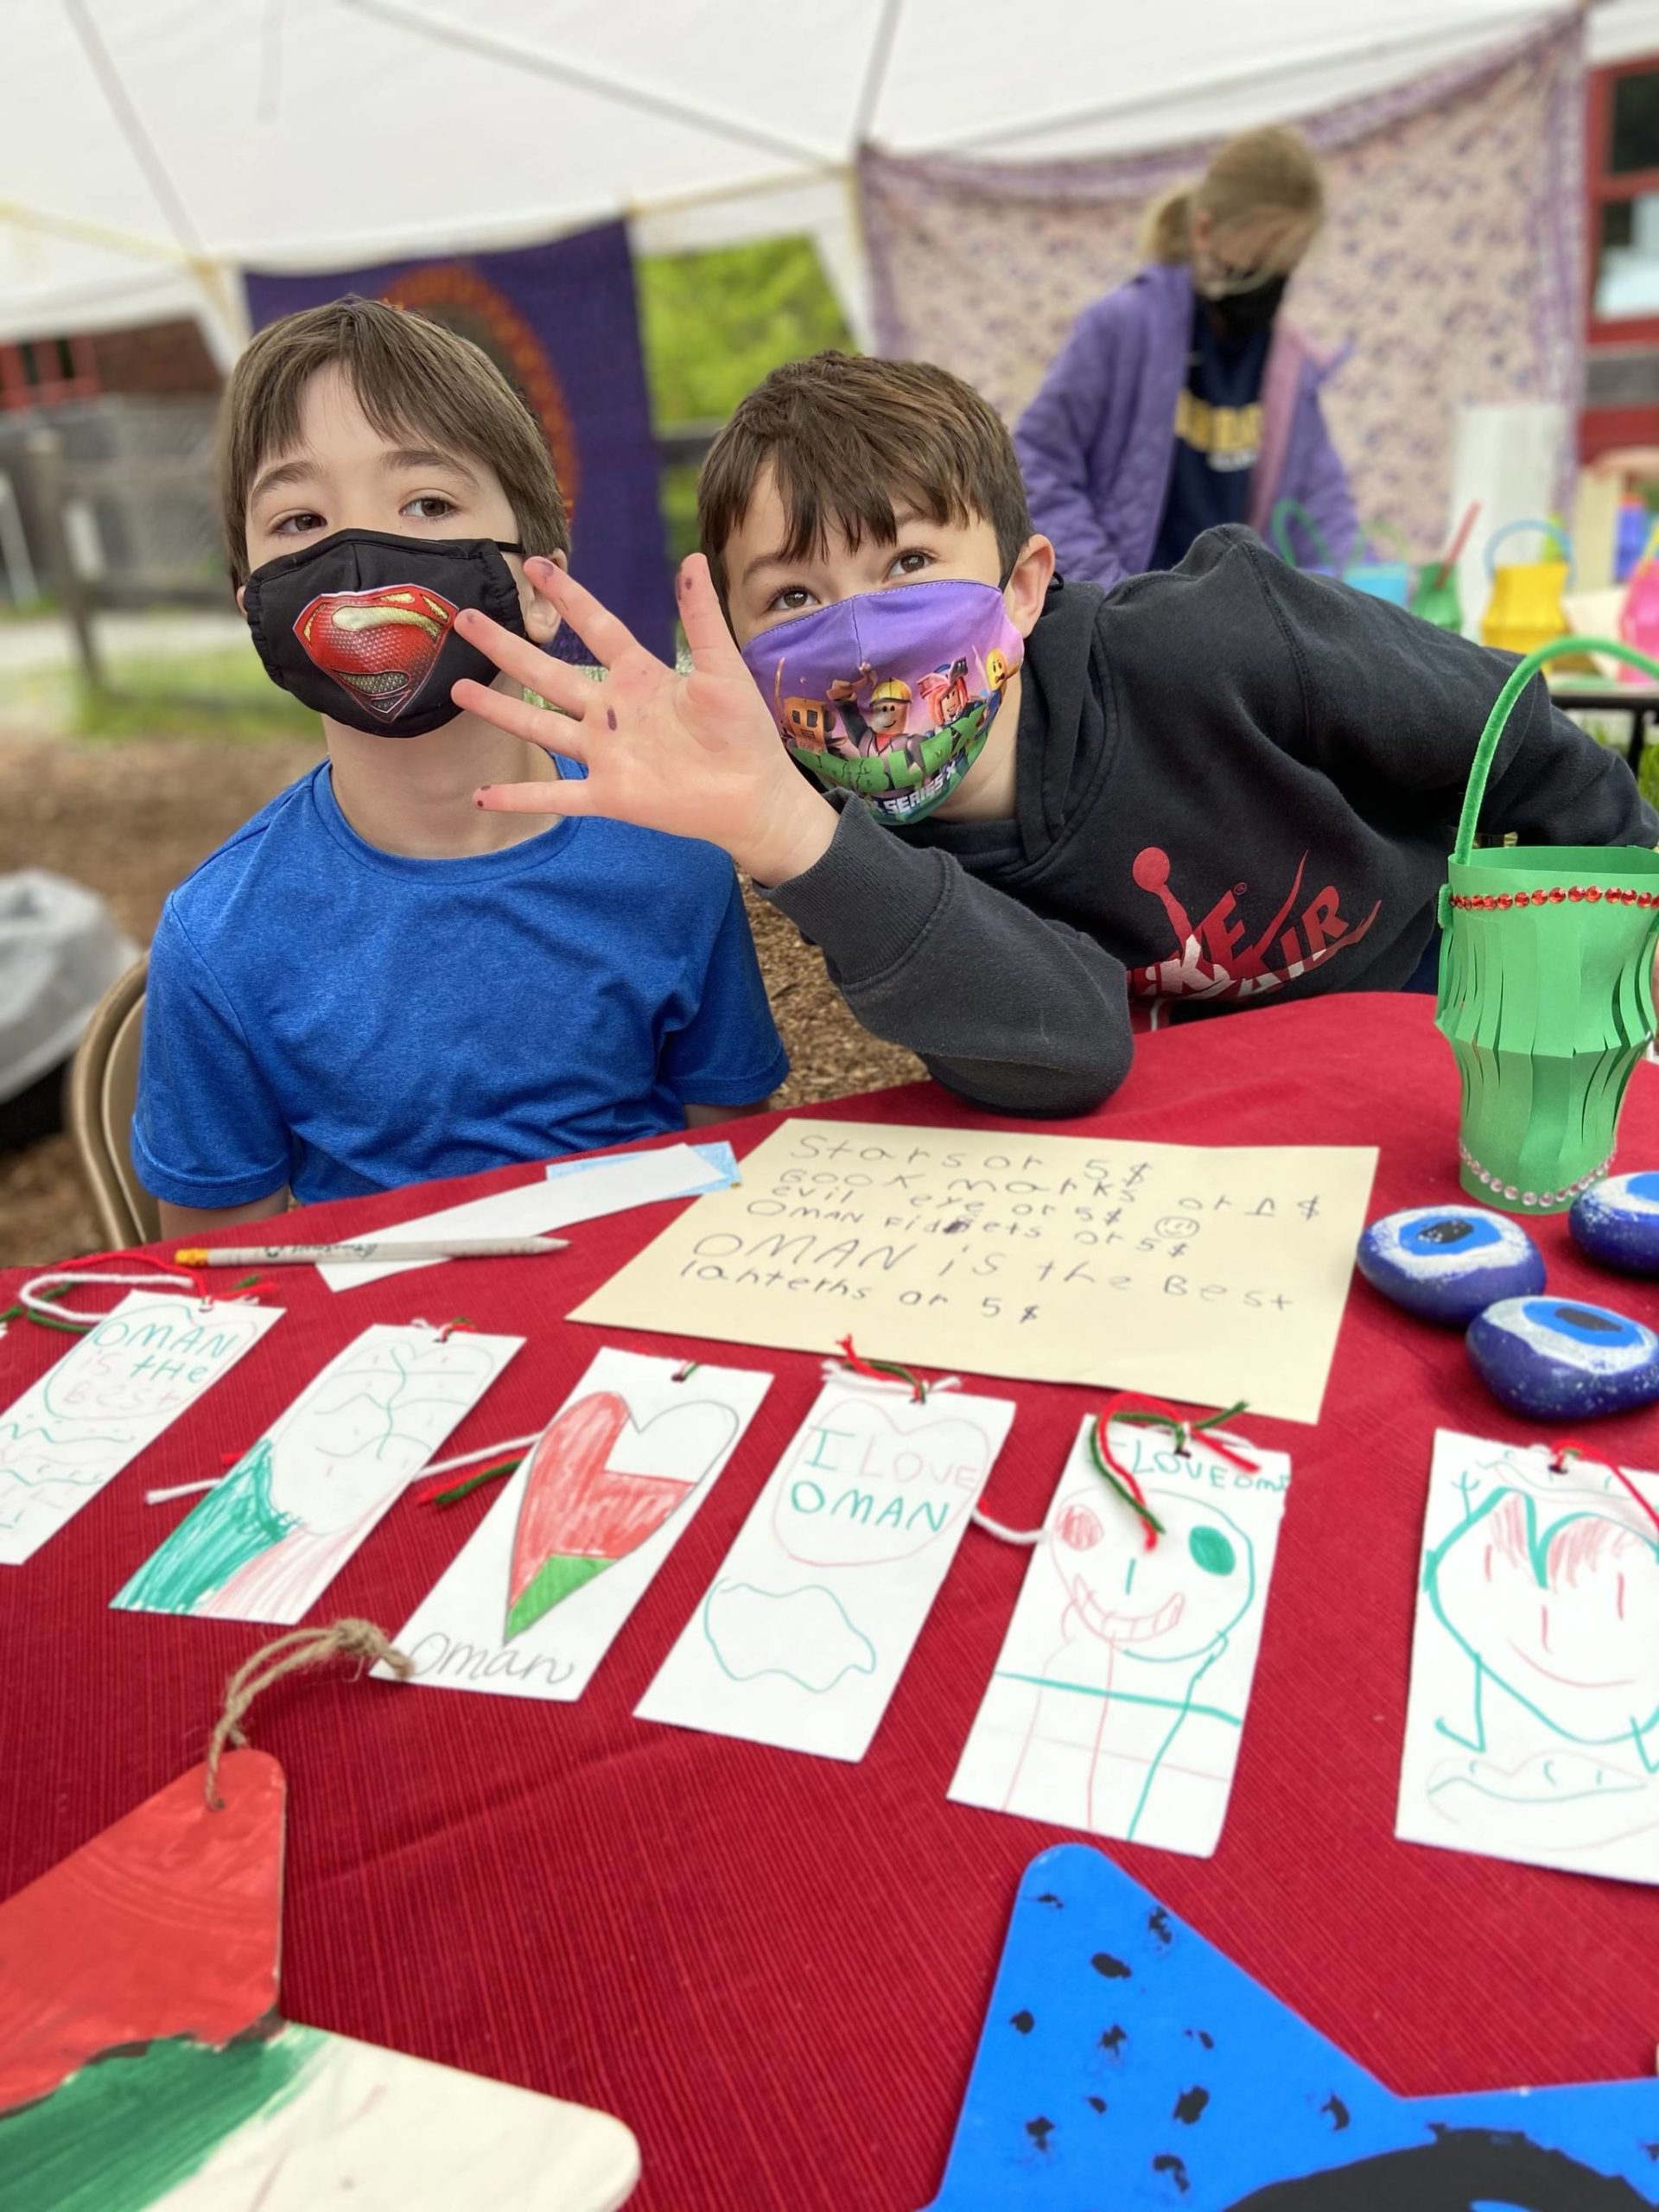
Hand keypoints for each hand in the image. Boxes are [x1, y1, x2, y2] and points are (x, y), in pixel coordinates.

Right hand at [450, 556, 838, 885]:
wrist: (755, 795)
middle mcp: (612, 711)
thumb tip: (693, 558)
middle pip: (548, 673)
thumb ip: (701, 619)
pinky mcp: (608, 793)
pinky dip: (519, 796)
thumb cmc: (744, 731)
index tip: (533, 564)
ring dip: (499, 710)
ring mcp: (605, 753)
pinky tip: (481, 796)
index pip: (595, 626)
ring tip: (458, 688)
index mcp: (639, 677)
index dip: (566, 596)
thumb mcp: (722, 669)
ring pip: (540, 727)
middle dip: (506, 646)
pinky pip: (556, 795)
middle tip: (465, 618)